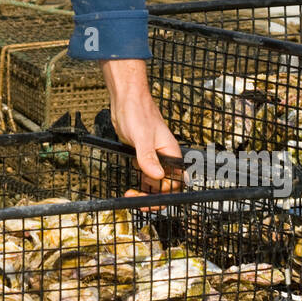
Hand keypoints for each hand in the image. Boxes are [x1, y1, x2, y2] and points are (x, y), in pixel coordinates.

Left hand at [101, 58, 182, 195]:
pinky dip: (140, 184)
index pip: (175, 183)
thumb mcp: (142, 137)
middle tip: (137, 202)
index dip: (164, 194)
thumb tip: (156, 177)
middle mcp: (165, 158)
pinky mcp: (143, 155)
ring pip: (155, 183)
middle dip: (153, 197)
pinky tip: (131, 187)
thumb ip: (148, 158)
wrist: (126, 99)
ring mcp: (154, 157)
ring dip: (145, 193)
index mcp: (171, 153)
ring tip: (131, 195)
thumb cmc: (138, 111)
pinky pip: (145, 175)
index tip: (149, 200)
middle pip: (165, 186)